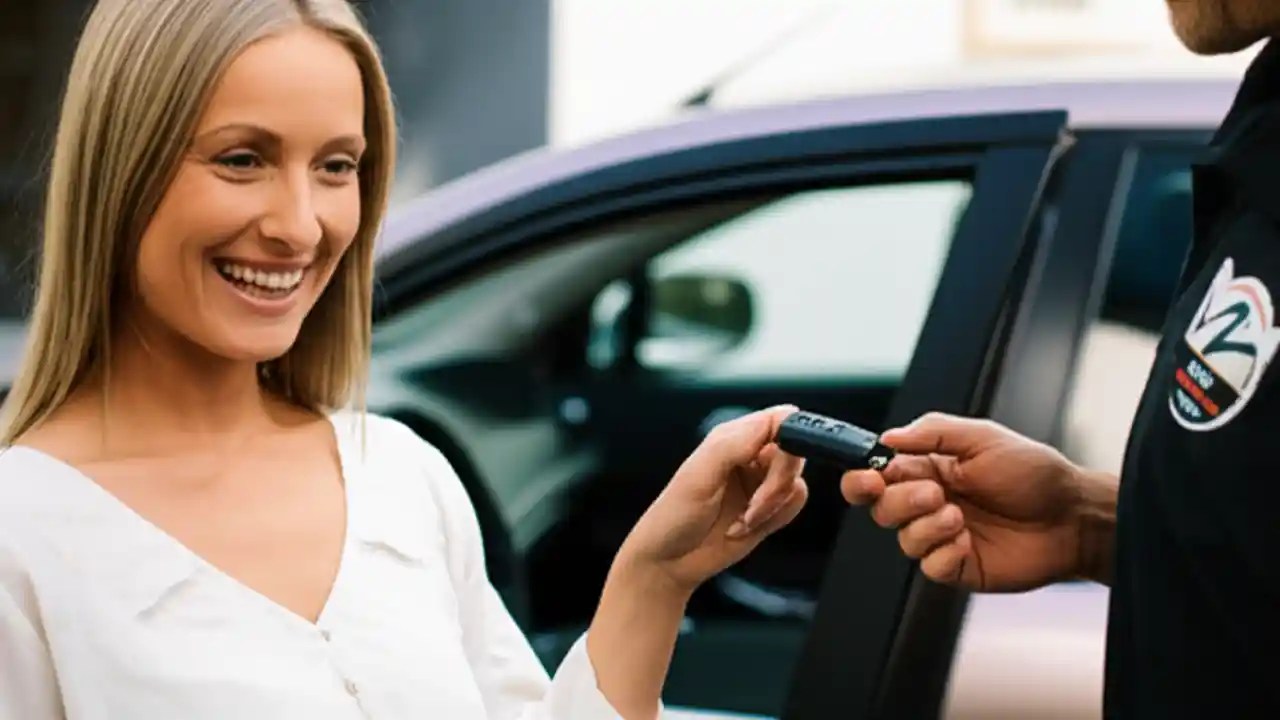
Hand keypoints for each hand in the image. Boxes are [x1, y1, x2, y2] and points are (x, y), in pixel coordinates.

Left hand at [615, 405, 808, 594]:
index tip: (780, 463)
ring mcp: (760, 484)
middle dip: (779, 483)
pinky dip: (775, 519)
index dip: (791, 435)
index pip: (780, 419)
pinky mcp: (768, 510)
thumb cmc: (672, 516)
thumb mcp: (697, 475)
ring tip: (743, 519)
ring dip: (773, 506)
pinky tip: (745, 527)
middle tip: (754, 504)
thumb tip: (769, 425)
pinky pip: (794, 505)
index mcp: (733, 438)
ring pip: (796, 483)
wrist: (668, 561)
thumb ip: (733, 445)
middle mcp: (750, 457)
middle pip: (795, 453)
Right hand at [842, 412, 1094, 591]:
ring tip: (960, 517)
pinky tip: (968, 541)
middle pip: (881, 509)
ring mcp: (942, 538)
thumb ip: (932, 432)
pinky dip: (943, 553)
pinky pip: (929, 566)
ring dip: (927, 526)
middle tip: (934, 493)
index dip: (862, 480)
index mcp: (928, 470)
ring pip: (903, 539)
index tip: (869, 478)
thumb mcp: (983, 437)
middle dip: (899, 501)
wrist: (1072, 516)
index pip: (876, 477)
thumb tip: (888, 438)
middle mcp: (929, 505)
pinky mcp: (957, 566)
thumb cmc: (1034, 474)